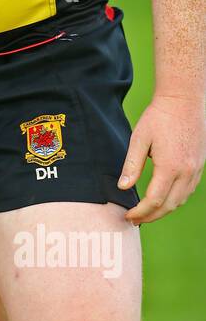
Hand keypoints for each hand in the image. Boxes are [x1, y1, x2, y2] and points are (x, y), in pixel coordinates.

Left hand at [118, 93, 205, 223]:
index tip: (129, 216)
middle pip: (169, 206)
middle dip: (151, 216)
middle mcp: (186, 172)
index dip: (141, 212)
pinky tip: (163, 199)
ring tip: (147, 213)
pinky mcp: (199, 165)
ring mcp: (196, 169)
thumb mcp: (139, 139)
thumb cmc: (159, 117)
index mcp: (170, 167)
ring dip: (164, 210)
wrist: (184, 100)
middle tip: (135, 220)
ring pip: (181, 200)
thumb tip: (123, 187)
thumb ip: (132, 165)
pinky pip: (188, 190)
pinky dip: (175, 199)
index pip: (154, 201)